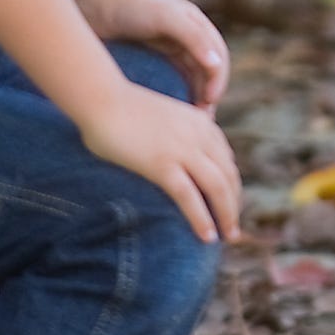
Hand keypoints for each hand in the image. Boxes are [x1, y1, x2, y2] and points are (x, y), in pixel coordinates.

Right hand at [76, 80, 243, 243]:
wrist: (100, 97)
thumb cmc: (120, 108)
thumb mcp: (162, 117)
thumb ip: (175, 133)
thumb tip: (173, 156)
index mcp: (201, 122)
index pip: (226, 160)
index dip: (232, 185)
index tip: (229, 205)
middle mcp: (199, 134)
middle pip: (229, 176)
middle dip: (234, 204)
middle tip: (233, 228)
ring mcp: (182, 149)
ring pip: (217, 188)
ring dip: (226, 215)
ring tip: (228, 237)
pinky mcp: (162, 164)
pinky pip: (189, 197)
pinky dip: (201, 219)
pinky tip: (207, 237)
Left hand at [85, 0, 230, 108]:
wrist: (91, 1)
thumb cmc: (131, 6)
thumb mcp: (166, 18)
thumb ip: (194, 38)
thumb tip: (215, 65)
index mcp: (196, 24)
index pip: (218, 57)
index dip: (218, 80)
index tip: (208, 102)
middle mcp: (185, 36)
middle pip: (206, 71)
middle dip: (208, 94)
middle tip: (201, 120)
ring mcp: (167, 47)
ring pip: (189, 78)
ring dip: (193, 97)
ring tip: (187, 120)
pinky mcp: (149, 57)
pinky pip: (170, 79)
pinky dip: (174, 94)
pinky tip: (168, 111)